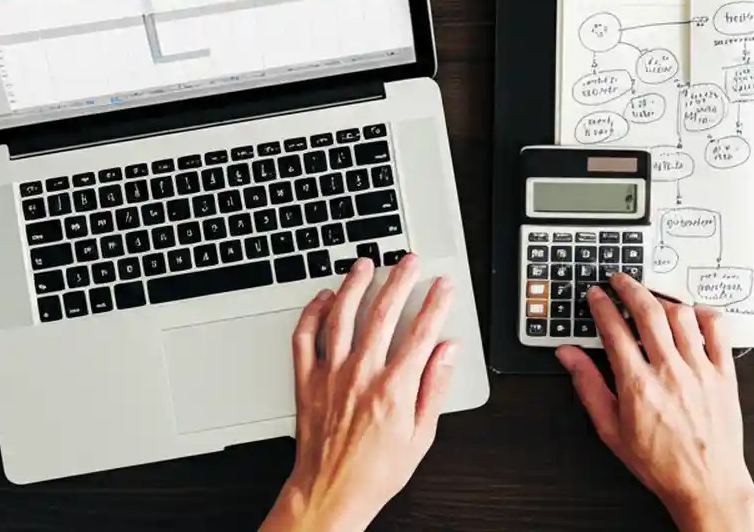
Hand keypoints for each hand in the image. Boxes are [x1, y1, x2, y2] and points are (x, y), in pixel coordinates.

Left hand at [261, 255, 455, 531]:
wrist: (331, 492)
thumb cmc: (375, 471)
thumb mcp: (421, 435)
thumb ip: (435, 388)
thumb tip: (448, 352)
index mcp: (394, 388)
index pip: (421, 332)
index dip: (436, 303)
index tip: (443, 286)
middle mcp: (361, 374)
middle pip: (384, 312)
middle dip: (400, 280)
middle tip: (409, 261)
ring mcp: (331, 374)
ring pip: (342, 315)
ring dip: (355, 284)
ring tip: (365, 264)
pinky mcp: (307, 381)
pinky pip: (305, 337)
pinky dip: (313, 312)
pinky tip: (323, 298)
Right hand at [555, 273, 753, 531]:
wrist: (706, 483)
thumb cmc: (660, 462)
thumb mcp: (611, 429)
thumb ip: (588, 386)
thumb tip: (569, 356)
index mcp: (637, 385)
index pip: (614, 329)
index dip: (602, 305)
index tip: (597, 295)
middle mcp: (670, 371)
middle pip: (648, 311)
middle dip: (629, 288)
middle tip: (620, 280)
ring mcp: (700, 369)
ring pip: (681, 314)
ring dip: (663, 299)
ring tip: (652, 300)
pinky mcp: (724, 373)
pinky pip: (718, 329)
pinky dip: (704, 314)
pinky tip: (693, 315)